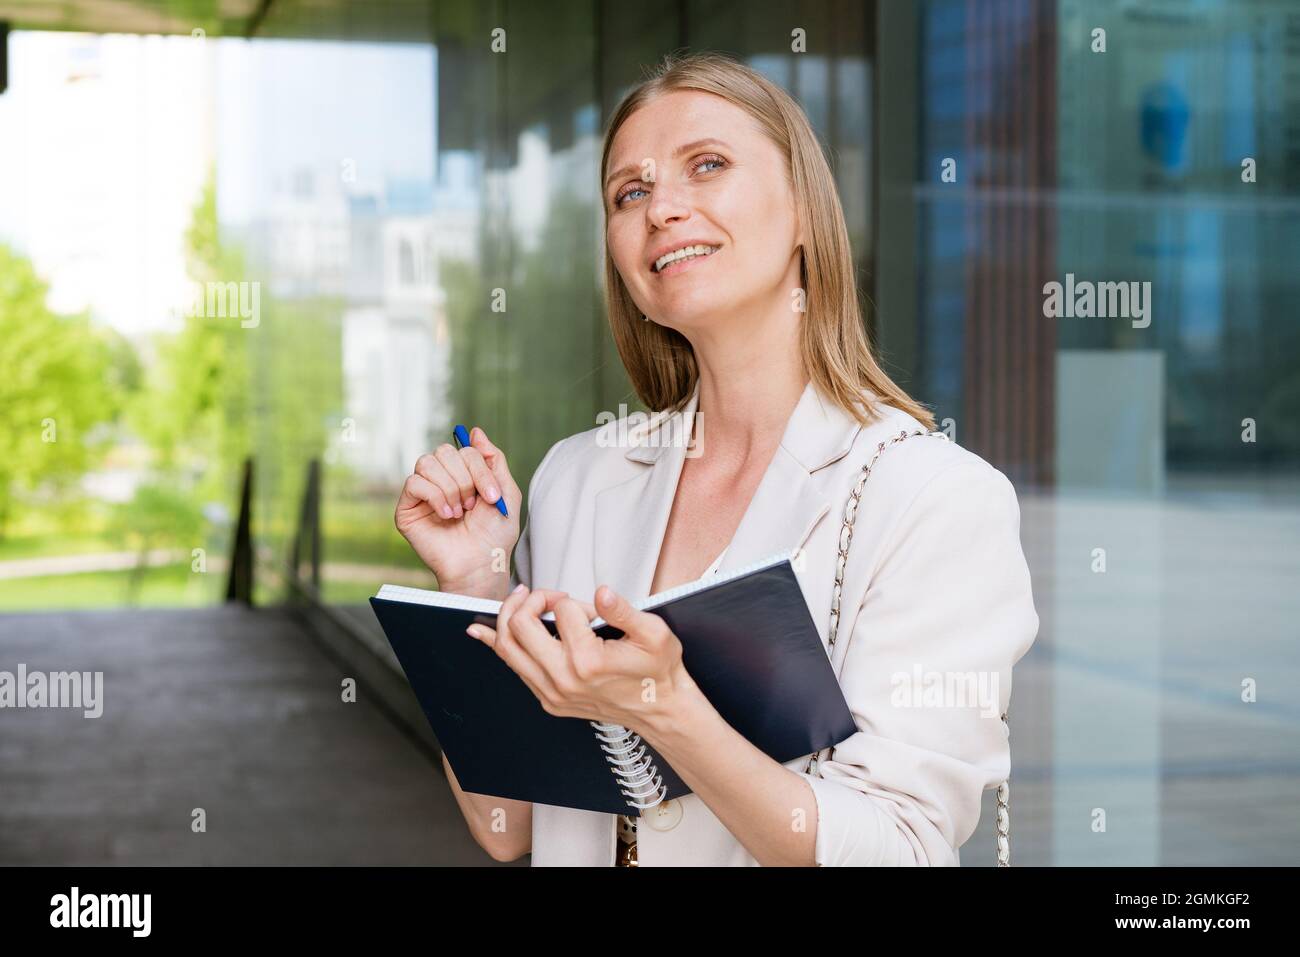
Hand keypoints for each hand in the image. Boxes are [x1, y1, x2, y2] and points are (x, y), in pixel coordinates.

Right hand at [394, 427, 521, 595]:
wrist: (480, 565)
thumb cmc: (493, 535)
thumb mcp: (505, 492)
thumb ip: (493, 459)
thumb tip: (475, 431)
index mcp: (464, 474)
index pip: (466, 450)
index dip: (480, 469)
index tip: (492, 497)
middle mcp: (442, 479)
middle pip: (444, 451)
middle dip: (465, 478)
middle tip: (473, 505)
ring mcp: (423, 493)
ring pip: (427, 463)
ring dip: (450, 488)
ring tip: (459, 512)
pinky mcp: (407, 508)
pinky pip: (414, 482)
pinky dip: (434, 496)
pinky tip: (446, 514)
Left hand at [465, 584, 700, 732]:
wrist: (658, 710)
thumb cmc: (657, 671)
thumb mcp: (654, 633)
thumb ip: (625, 610)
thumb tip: (602, 593)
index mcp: (588, 661)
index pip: (561, 610)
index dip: (574, 601)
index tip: (589, 608)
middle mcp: (563, 679)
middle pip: (518, 626)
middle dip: (529, 599)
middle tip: (544, 594)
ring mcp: (552, 692)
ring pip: (507, 648)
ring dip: (507, 617)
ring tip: (517, 599)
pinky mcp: (548, 699)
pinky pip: (513, 667)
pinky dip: (497, 644)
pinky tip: (481, 630)